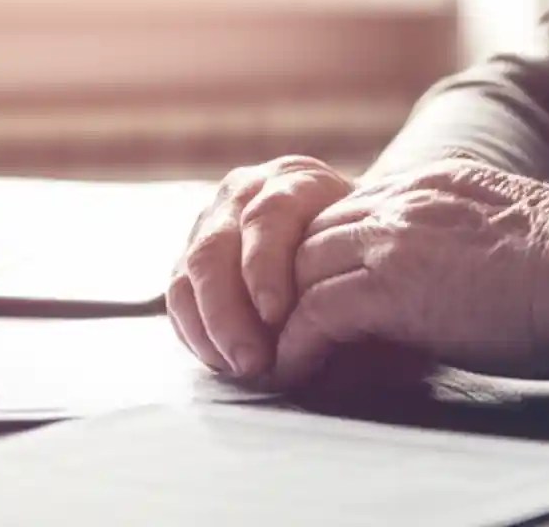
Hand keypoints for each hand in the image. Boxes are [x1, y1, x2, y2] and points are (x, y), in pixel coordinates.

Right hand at [167, 156, 354, 376]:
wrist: (352, 244)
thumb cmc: (369, 258)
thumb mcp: (371, 259)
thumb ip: (350, 284)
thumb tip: (322, 330)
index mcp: (296, 180)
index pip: (267, 217)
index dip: (266, 268)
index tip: (277, 318)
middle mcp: (246, 191)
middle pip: (216, 246)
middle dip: (229, 310)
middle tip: (251, 361)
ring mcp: (213, 220)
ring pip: (191, 270)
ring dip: (210, 326)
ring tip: (238, 368)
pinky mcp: (192, 254)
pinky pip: (178, 294)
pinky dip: (195, 330)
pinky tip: (221, 361)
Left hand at [273, 159, 548, 386]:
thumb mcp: (510, 227)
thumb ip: (465, 236)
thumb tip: (458, 273)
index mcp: (434, 180)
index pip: (352, 205)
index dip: (331, 247)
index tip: (323, 282)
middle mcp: (404, 199)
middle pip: (315, 231)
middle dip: (293, 277)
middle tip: (285, 318)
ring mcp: (393, 240)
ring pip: (301, 267)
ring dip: (283, 310)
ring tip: (277, 348)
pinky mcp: (389, 288)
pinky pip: (315, 313)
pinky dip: (296, 343)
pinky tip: (292, 368)